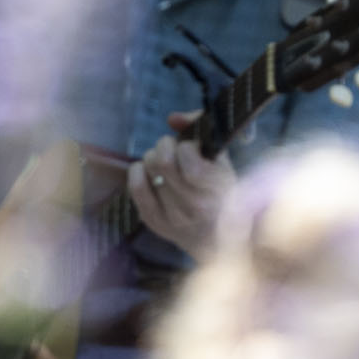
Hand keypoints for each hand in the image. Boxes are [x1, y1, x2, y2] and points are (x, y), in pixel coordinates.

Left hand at [128, 113, 234, 260]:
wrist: (219, 240)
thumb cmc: (221, 191)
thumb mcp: (223, 161)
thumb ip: (202, 129)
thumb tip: (173, 119)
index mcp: (218, 189)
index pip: (189, 158)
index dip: (186, 145)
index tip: (193, 147)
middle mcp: (196, 207)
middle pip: (163, 161)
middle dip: (165, 146)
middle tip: (173, 150)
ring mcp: (174, 218)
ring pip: (148, 170)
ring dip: (153, 158)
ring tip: (164, 163)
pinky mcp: (156, 223)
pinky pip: (136, 189)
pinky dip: (137, 172)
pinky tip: (146, 171)